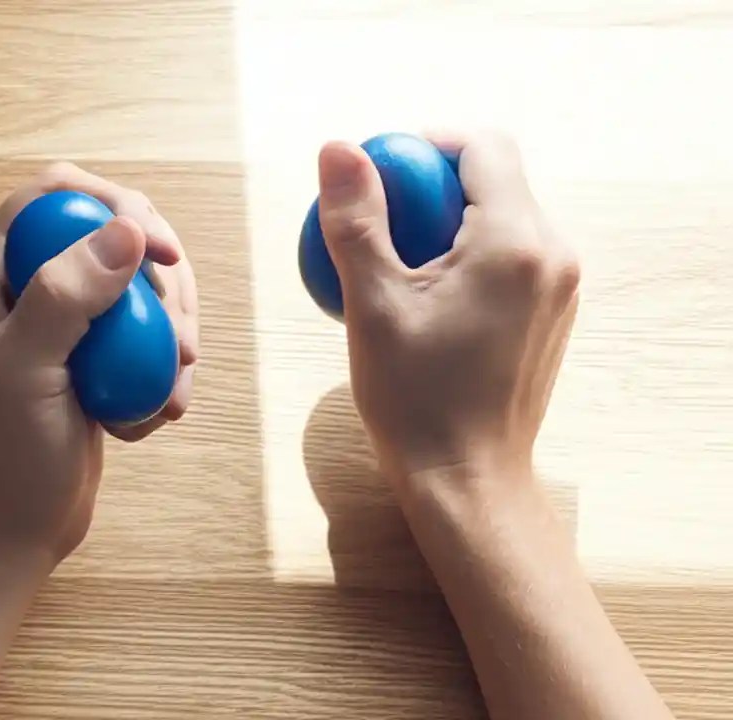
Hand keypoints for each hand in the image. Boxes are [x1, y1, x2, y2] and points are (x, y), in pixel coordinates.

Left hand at [0, 162, 199, 565]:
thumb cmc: (1, 457)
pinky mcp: (87, 356)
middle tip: (183, 343)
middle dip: (159, 281)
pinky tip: (157, 411)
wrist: (7, 531)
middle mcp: (19, 282)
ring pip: (135, 286)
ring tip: (175, 388)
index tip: (165, 255)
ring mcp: (57, 320)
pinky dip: (161, 368)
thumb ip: (65, 296)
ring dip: (170, 332)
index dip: (120, 206)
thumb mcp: (25, 371)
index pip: (59, 193)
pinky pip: (142, 334)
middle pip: (110, 234)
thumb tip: (128, 229)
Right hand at [316, 132, 579, 486]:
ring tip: (396, 262)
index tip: (382, 170)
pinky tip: (425, 295)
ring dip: (450, 222)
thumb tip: (337, 147)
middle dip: (434, 185)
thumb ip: (356, 219)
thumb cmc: (414, 396)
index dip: (430, 142)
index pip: (485, 147)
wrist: (466, 478)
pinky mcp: (554, 315)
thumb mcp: (372, 303)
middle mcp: (555, 254)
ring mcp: (562, 288)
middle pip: (497, 180)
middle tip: (378, 220)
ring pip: (505, 219)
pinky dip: (469, 256)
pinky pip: (512, 258)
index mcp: (516, 241)